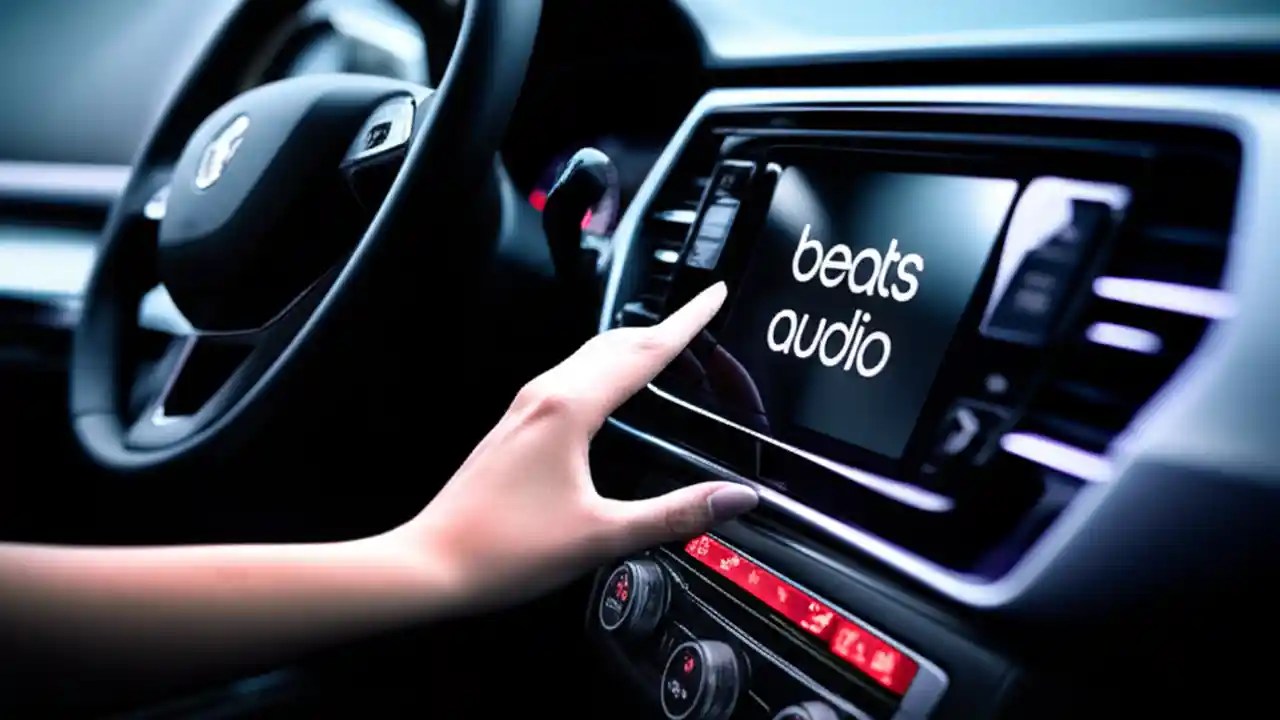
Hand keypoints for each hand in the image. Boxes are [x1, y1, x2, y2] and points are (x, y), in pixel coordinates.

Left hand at [393, 282, 757, 610]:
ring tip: (663, 344)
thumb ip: (674, 515)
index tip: (713, 295)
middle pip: (615, 345)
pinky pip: (569, 379)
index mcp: (569, 409)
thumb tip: (735, 497)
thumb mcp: (603, 536)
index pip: (644, 352)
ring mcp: (524, 410)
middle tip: (700, 314)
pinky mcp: (515, 429)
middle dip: (663, 326)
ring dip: (631, 345)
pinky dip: (603, 369)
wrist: (431, 564)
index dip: (687, 323)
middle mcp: (544, 397)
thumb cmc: (506, 550)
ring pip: (587, 358)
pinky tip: (608, 390)